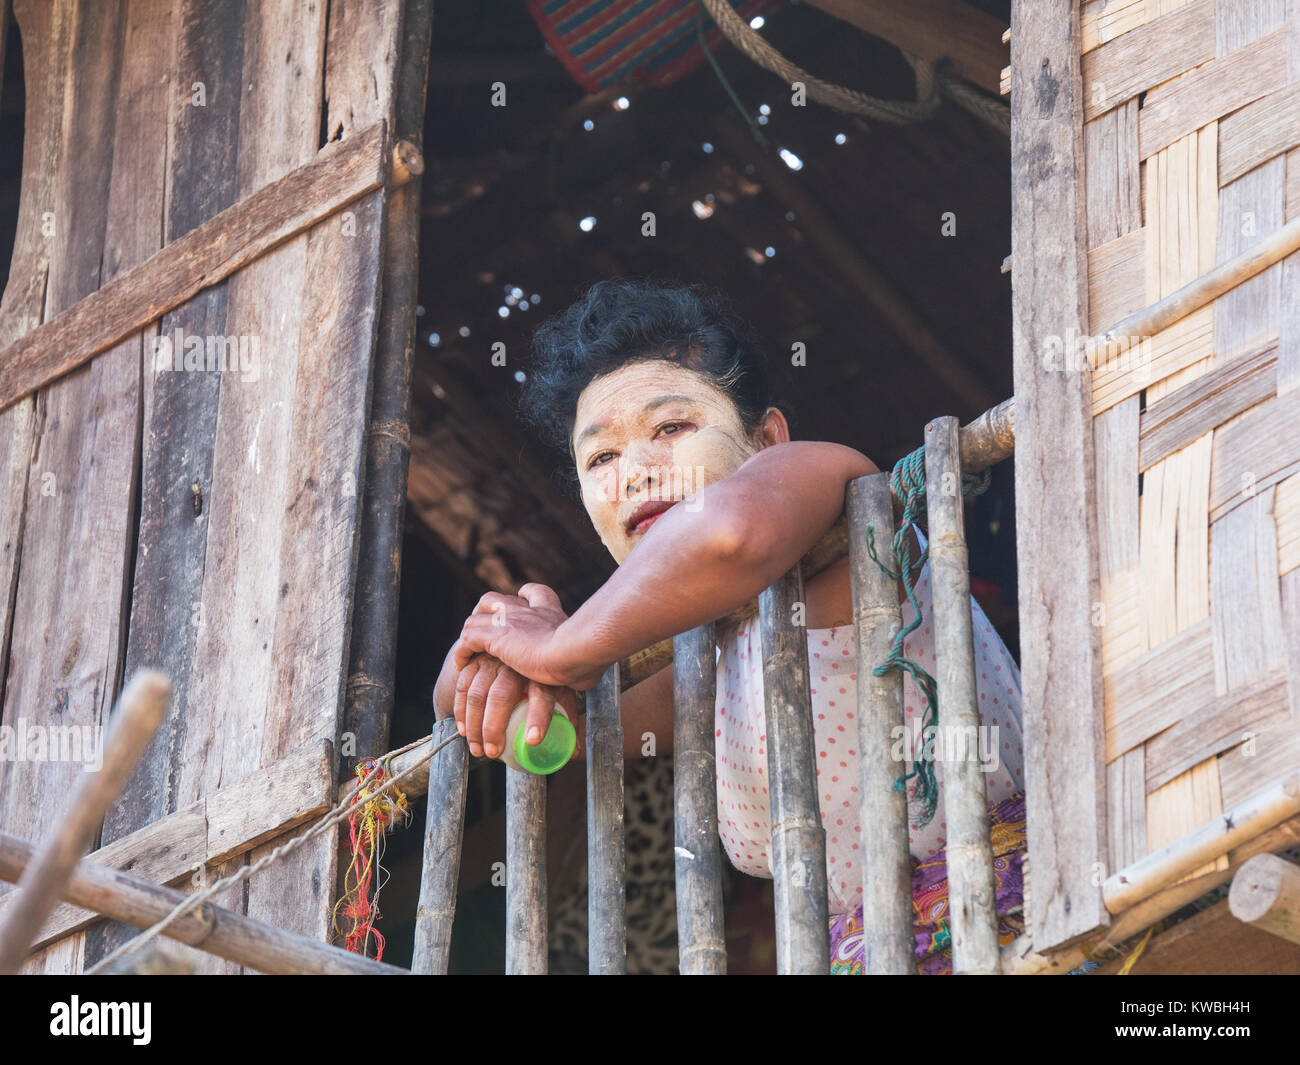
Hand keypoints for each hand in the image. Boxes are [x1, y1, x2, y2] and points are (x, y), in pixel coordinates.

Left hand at [452, 583, 594, 689]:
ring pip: (476, 617)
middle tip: (482, 630)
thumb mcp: (586, 660)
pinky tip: (461, 665)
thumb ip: (581, 667)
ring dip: (470, 634)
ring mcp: (510, 620)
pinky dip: (462, 651)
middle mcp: (528, 611)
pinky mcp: (496, 635)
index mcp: (550, 613)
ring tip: (467, 651)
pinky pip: (468, 639)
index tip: (520, 600)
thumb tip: (586, 680)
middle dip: (484, 611)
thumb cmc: (587, 659)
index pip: (533, 593)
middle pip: (495, 599)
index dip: (524, 596)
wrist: (577, 651)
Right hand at [453, 652, 578, 760]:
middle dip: (494, 728)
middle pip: (502, 696)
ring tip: (478, 750)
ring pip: (478, 693)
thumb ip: (568, 719)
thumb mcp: (563, 694)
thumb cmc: (550, 677)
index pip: (542, 695)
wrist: (534, 643)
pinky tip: (463, 730)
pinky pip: (463, 685)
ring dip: (474, 725)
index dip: (538, 718)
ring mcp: (495, 661)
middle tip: (493, 753)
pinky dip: (460, 710)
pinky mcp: (478, 661)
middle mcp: (518, 665)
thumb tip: (576, 752)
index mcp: (542, 673)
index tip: (533, 740)